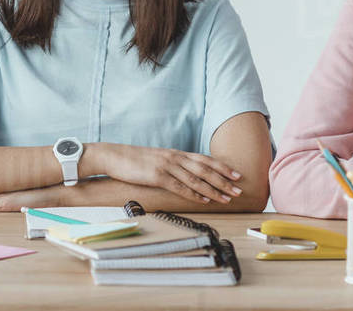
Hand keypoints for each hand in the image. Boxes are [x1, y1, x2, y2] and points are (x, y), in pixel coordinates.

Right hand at [89, 142, 242, 204]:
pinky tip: (204, 199)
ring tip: (227, 197)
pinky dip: (194, 193)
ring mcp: (166, 166)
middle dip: (224, 180)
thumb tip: (185, 175)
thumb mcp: (157, 159)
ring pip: (196, 179)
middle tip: (238, 188)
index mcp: (175, 153)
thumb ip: (172, 165)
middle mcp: (174, 157)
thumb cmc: (134, 160)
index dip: (221, 167)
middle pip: (205, 169)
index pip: (204, 159)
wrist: (113, 156)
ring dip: (214, 189)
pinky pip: (180, 186)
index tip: (236, 174)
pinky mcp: (157, 176)